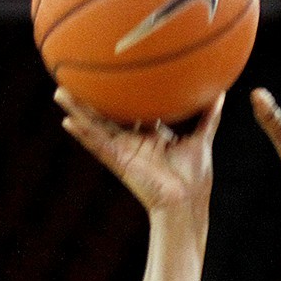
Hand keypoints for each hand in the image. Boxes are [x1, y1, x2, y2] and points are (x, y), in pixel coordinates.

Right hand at [55, 88, 220, 230]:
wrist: (186, 202)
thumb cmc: (194, 179)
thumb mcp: (201, 140)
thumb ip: (208, 117)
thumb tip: (220, 93)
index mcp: (149, 137)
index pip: (132, 112)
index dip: (121, 97)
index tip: (113, 78)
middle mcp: (133, 142)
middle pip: (107, 116)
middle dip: (92, 99)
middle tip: (76, 79)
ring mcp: (123, 151)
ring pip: (95, 127)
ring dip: (77, 110)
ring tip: (59, 92)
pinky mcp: (118, 161)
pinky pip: (97, 145)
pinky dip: (83, 133)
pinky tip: (67, 121)